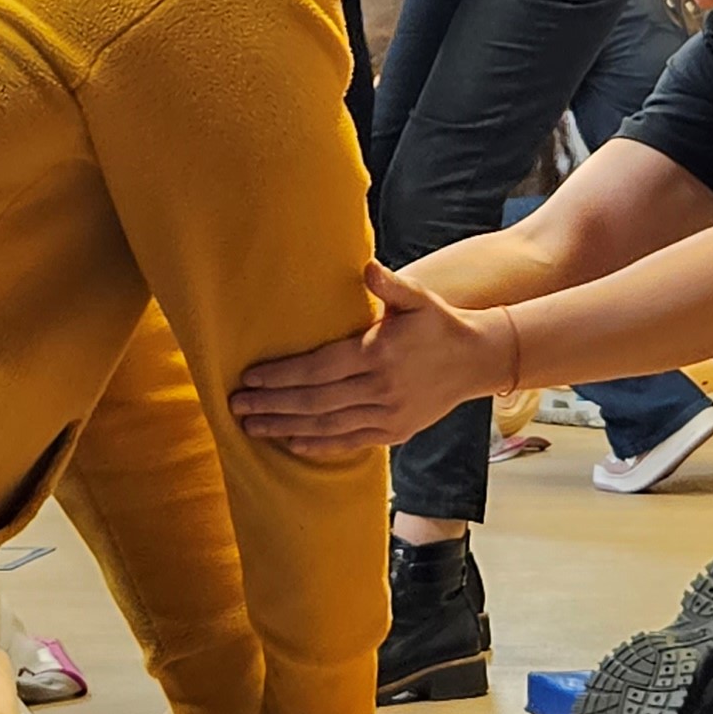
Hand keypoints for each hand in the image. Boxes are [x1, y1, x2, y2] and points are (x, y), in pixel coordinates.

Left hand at [230, 262, 511, 459]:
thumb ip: (390, 285)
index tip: (249, 378)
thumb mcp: (418, 298)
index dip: (280, 376)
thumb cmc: (439, 323)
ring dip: (284, 427)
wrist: (477, 360)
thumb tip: (366, 267)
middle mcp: (379, 390)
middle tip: (236, 405)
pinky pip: (347, 443)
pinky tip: (290, 442)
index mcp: (377, 355)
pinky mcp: (393, 433)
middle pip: (313, 402)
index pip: (317, 369)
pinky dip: (317, 445)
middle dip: (271, 405)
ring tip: (251, 426)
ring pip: (325, 426)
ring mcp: (386, 416)